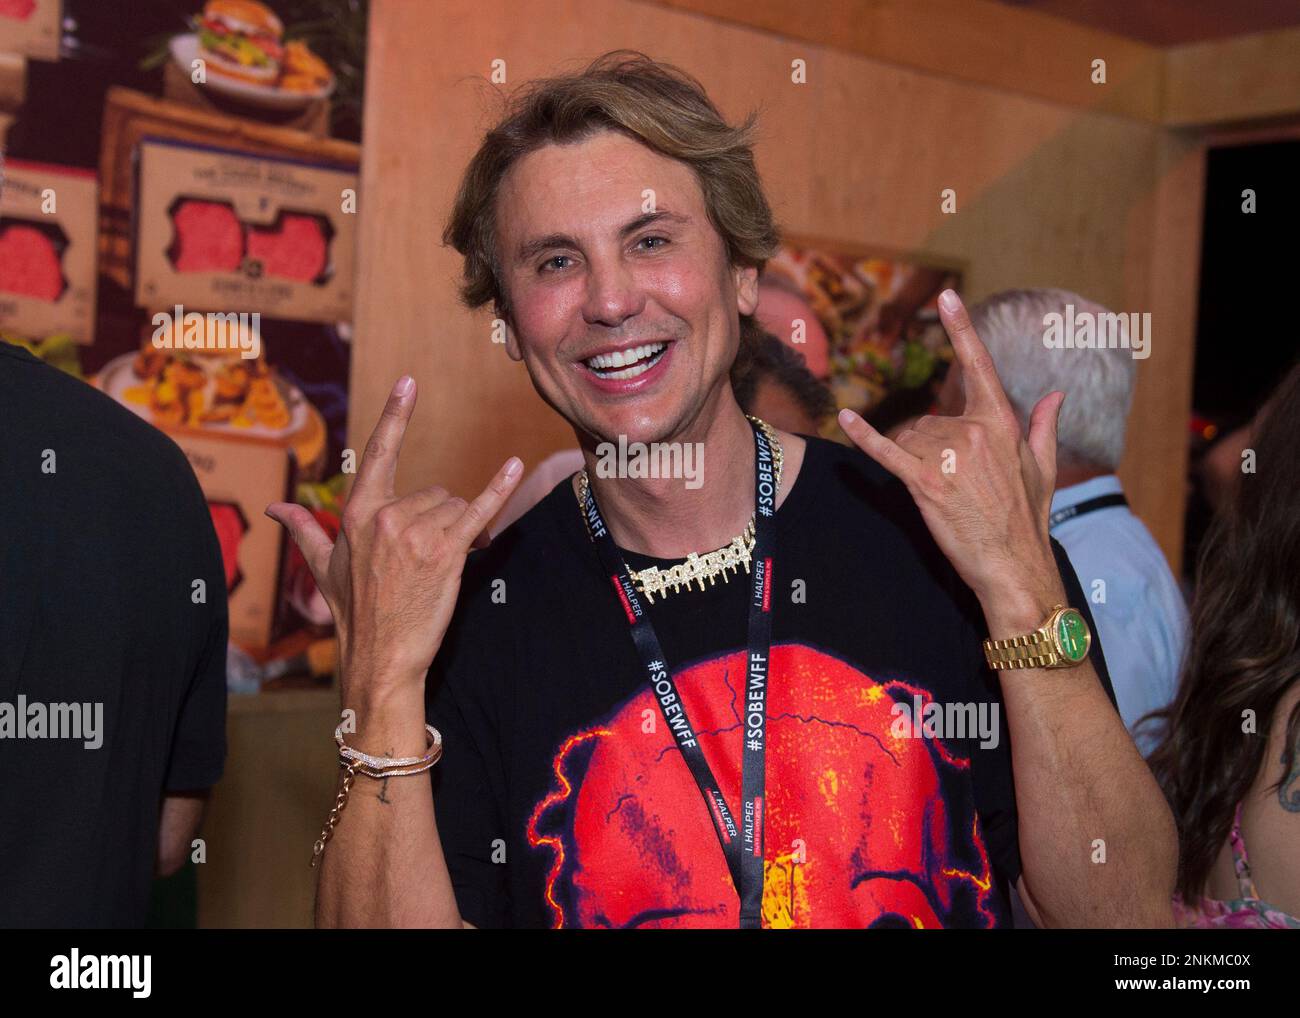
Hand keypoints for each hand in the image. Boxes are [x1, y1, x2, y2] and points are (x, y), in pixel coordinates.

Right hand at [266, 376, 522, 694]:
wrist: (381, 657)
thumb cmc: (354, 612)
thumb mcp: (323, 566)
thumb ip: (304, 529)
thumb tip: (276, 508)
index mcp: (357, 513)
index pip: (379, 452)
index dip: (396, 415)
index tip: (409, 382)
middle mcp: (385, 516)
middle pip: (432, 492)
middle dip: (434, 522)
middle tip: (417, 563)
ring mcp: (417, 533)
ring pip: (455, 508)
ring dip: (454, 533)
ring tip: (432, 570)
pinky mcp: (447, 552)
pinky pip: (479, 510)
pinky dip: (499, 488)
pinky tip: (515, 465)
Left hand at [838, 290, 1063, 610]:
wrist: (1013, 565)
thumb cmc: (1026, 519)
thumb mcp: (1043, 468)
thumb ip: (1045, 425)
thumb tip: (1057, 393)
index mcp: (1003, 423)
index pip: (980, 367)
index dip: (962, 330)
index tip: (947, 295)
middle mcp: (976, 433)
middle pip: (930, 419)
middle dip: (931, 447)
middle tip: (953, 484)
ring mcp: (949, 457)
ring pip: (910, 438)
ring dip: (914, 460)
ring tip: (940, 493)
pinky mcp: (926, 483)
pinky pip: (888, 452)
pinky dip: (865, 436)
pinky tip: (846, 419)